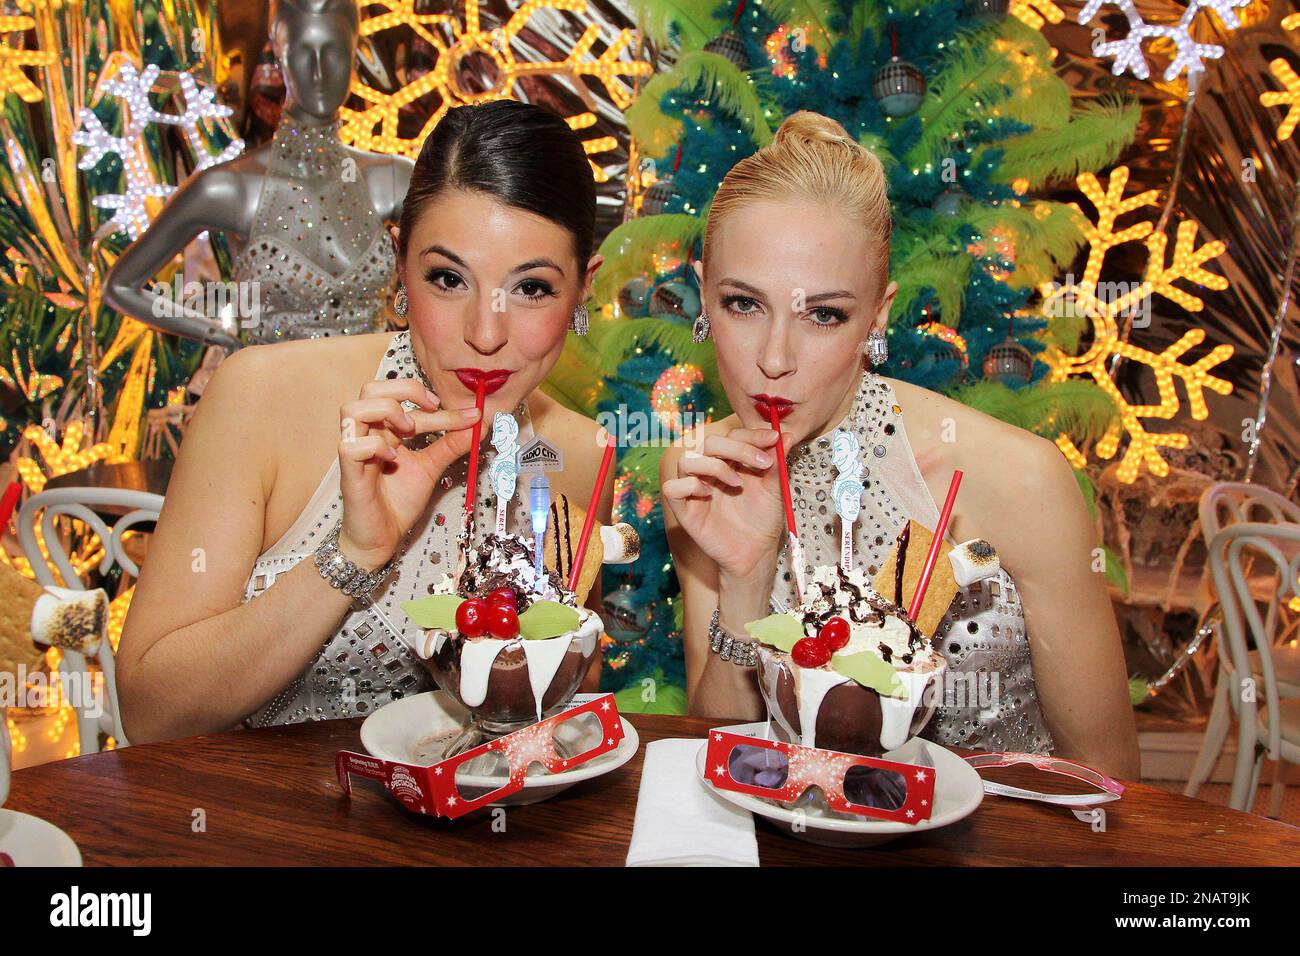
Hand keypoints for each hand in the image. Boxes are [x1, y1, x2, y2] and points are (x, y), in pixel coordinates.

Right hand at [336, 379, 481, 569]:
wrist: (383, 537)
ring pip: (352, 409)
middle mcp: (368, 434)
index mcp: (386, 429)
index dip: (438, 402)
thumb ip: (451, 445)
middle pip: (371, 388)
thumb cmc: (398, 501)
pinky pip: (350, 445)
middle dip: (405, 389)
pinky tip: (393, 460)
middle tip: (431, 409)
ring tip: (409, 431)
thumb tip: (478, 424)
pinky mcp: (348, 473)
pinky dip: (374, 446)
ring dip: (386, 412)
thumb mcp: (431, 467)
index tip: (469, 414)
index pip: (405, 399)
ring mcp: (355, 451)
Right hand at [663, 427, 785, 578]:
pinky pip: (672, 488)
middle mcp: (709, 470)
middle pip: (709, 442)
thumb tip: (787, 435)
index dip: (752, 434)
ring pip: (687, 460)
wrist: (757, 552)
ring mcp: (694, 488)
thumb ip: (776, 462)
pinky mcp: (684, 509)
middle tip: (763, 463)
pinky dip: (689, 485)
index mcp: (729, 461)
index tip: (775, 438)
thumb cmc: (763, 519)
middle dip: (738, 447)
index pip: (733, 435)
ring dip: (714, 465)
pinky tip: (708, 494)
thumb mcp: (774, 488)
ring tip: (738, 483)